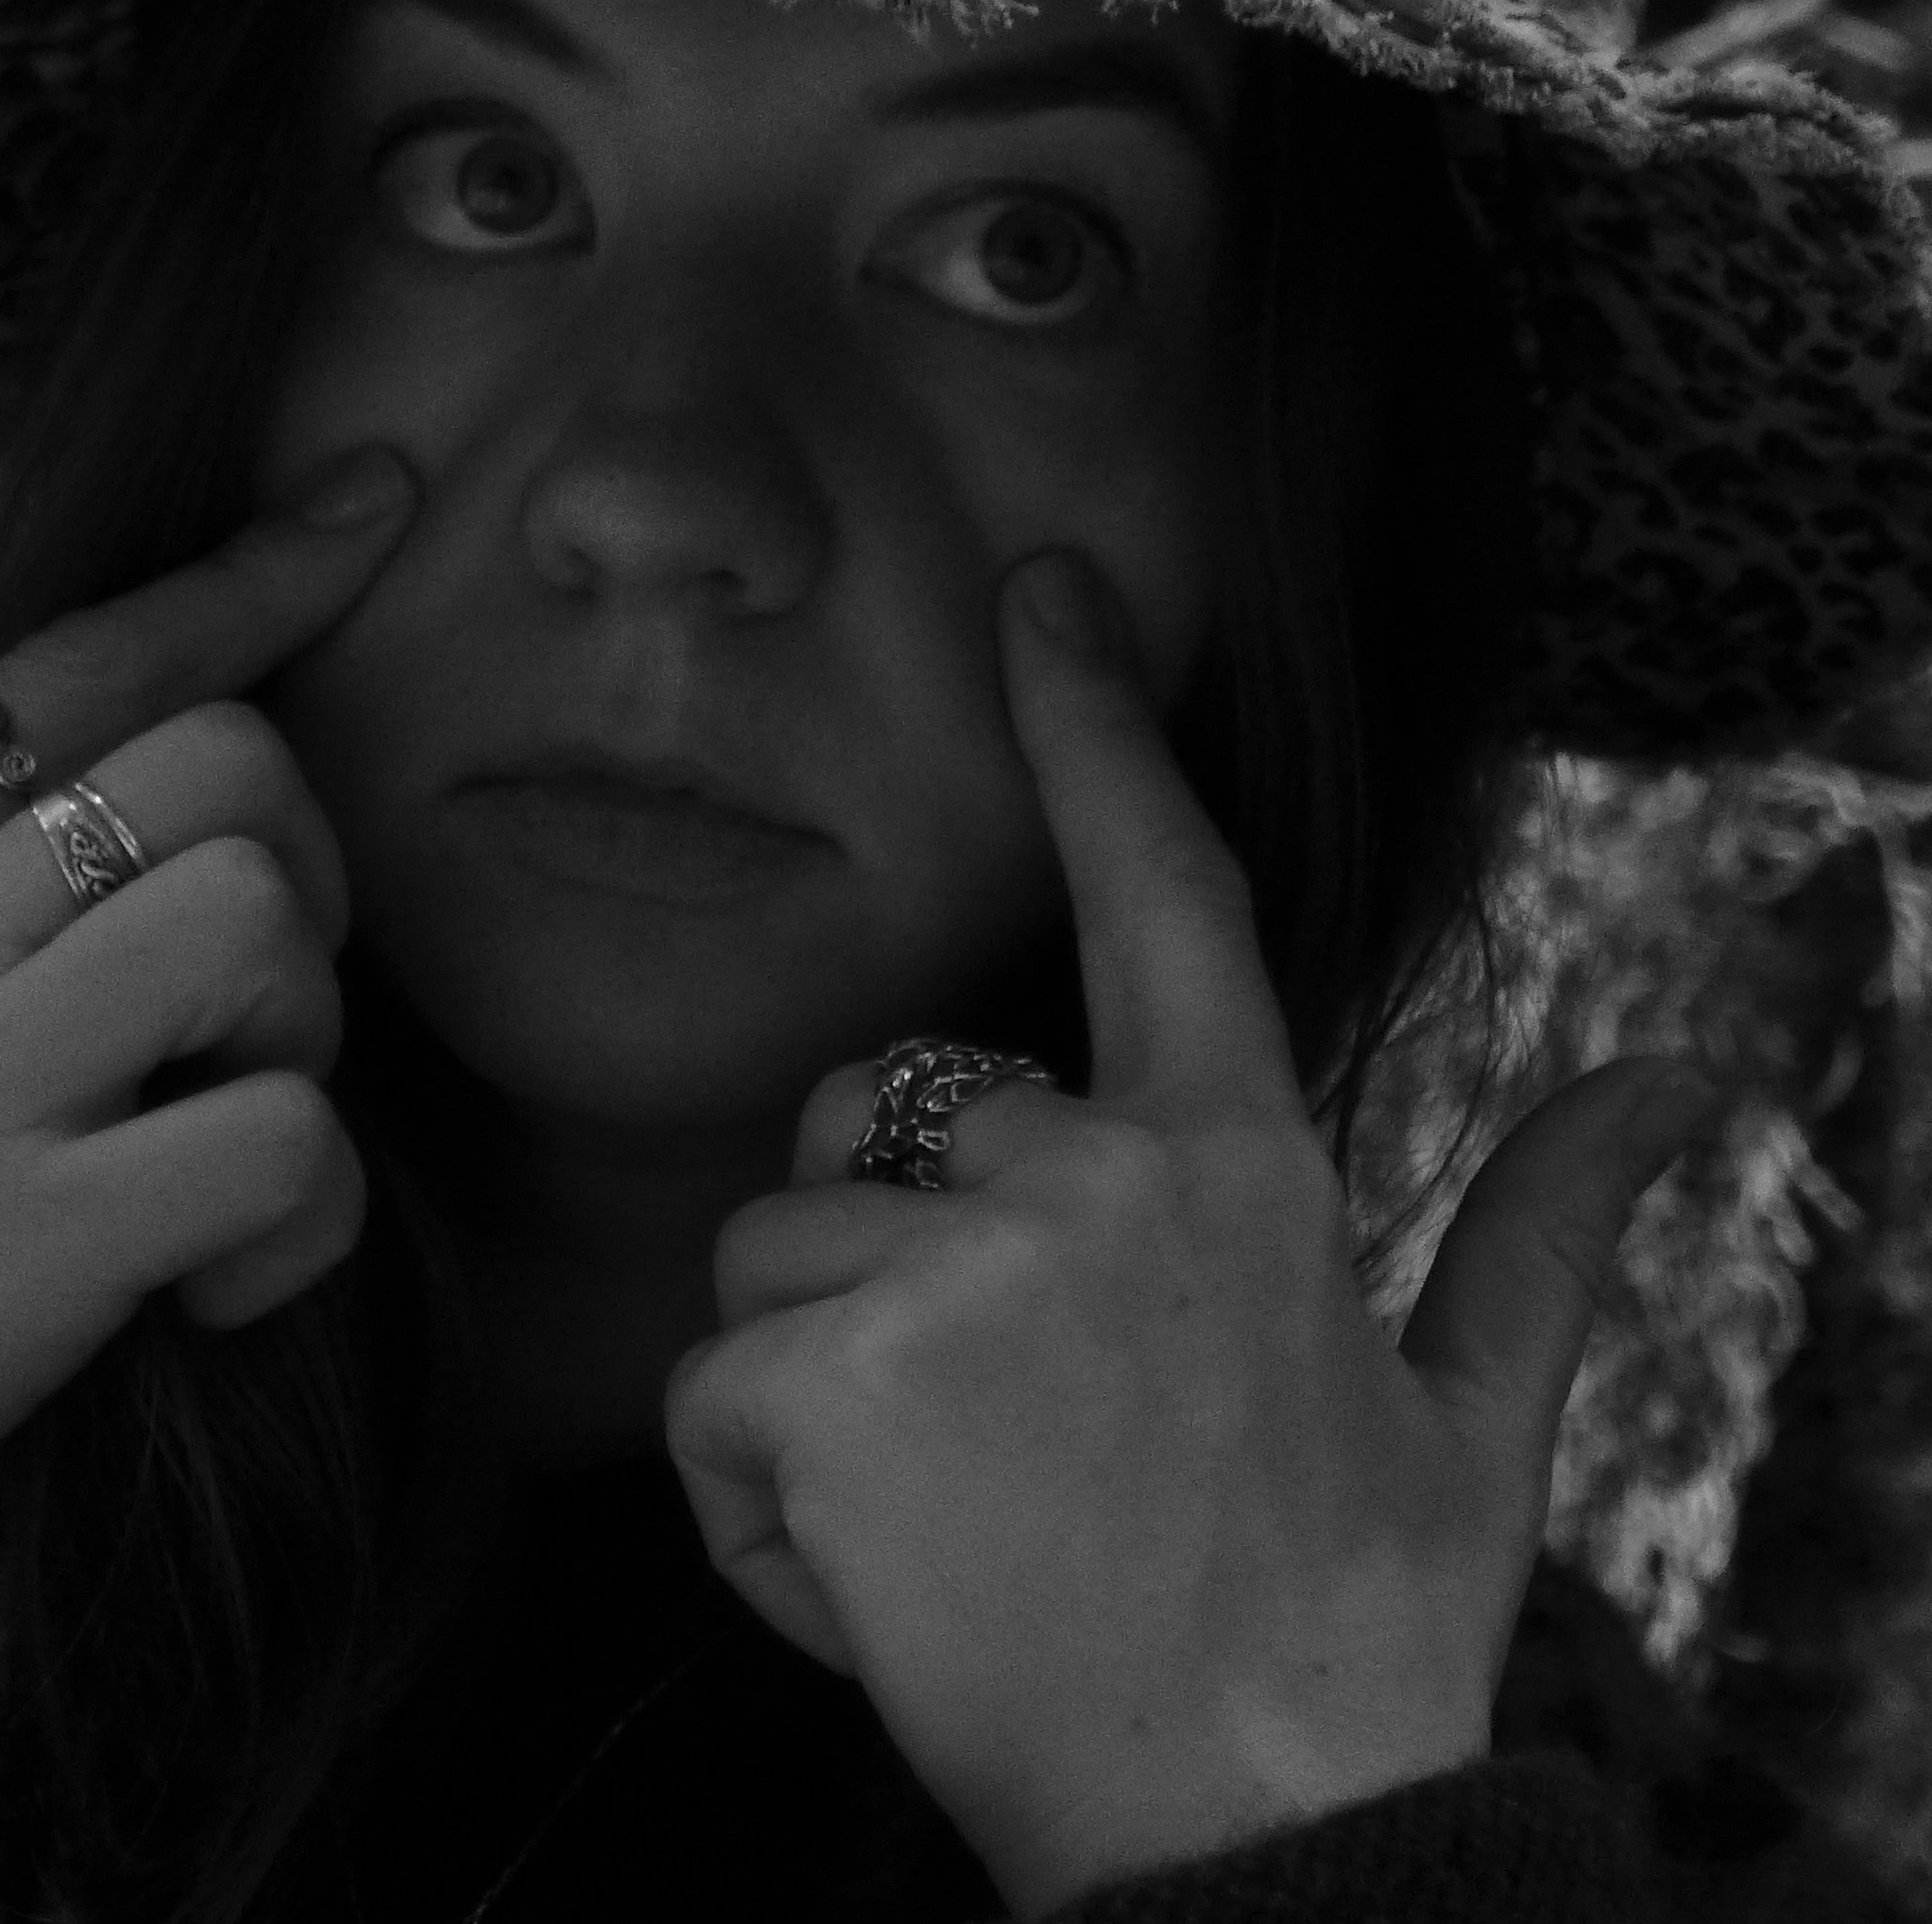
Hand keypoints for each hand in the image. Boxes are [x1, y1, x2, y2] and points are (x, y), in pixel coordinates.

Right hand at [0, 447, 417, 1635]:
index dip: (259, 571)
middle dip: (304, 857)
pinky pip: (274, 1150)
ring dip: (302, 1027)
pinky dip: (303, 1215)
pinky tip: (219, 1279)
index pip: (86, 653)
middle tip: (254, 991)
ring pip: (261, 921)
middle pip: (229, 766)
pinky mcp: (31, 1251)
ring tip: (221, 1122)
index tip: (377, 502)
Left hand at [665, 547, 1724, 1916]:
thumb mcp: (1475, 1423)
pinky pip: (711, 1384)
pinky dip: (751, 1496)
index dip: (1096, 723)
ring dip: (817, 1382)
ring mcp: (963, 1269)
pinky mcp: (834, 1376)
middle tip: (990, 1427)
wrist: (1254, 1851)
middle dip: (876, 1242)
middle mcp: (1098, 1176)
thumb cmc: (1349, 1629)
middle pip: (868, 1112)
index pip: (1167, 887)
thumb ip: (1551, 1223)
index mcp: (1241, 1161)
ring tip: (950, 1518)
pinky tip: (871, 1579)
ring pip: (771, 1250)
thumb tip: (1679, 1074)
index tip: (1041, 591)